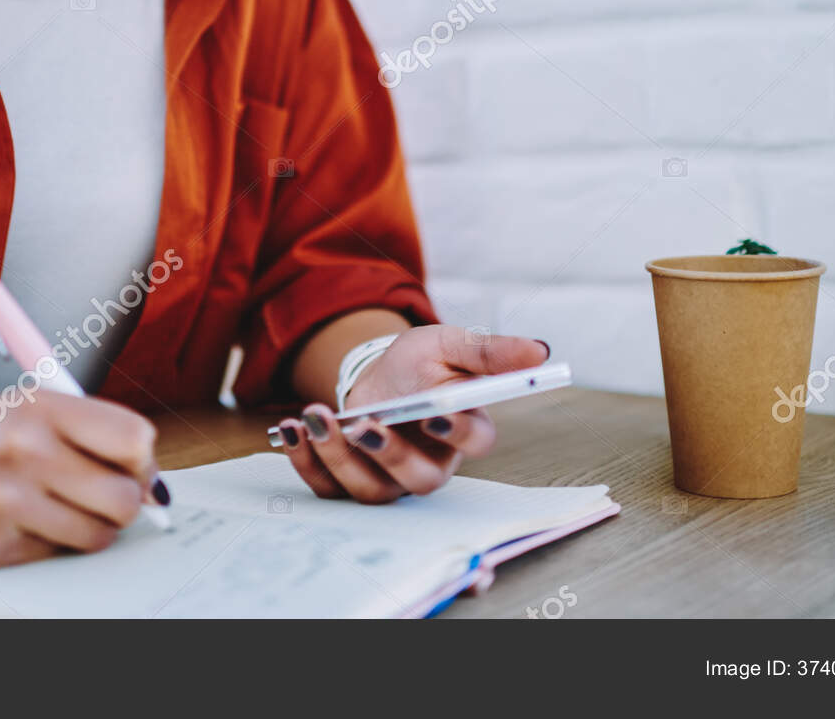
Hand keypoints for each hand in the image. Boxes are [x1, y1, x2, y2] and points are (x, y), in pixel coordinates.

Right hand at [0, 394, 163, 566]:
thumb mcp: (21, 411)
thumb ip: (83, 433)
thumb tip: (149, 480)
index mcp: (41, 406)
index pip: (134, 437)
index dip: (143, 461)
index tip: (133, 470)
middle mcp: (27, 448)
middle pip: (126, 496)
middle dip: (125, 505)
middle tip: (104, 500)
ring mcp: (9, 499)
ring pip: (99, 534)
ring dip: (91, 530)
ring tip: (60, 512)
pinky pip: (57, 554)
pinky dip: (50, 544)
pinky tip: (21, 524)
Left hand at [273, 324, 549, 503]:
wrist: (377, 373)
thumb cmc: (421, 363)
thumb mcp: (450, 345)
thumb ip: (490, 351)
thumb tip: (540, 350)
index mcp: (463, 429)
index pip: (475, 442)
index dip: (458, 431)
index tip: (434, 411)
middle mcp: (429, 462)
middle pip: (419, 479)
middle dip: (389, 455)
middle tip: (364, 425)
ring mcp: (388, 478)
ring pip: (370, 490)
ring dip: (339, 457)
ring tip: (317, 417)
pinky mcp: (350, 479)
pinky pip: (328, 486)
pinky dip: (306, 460)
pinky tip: (294, 427)